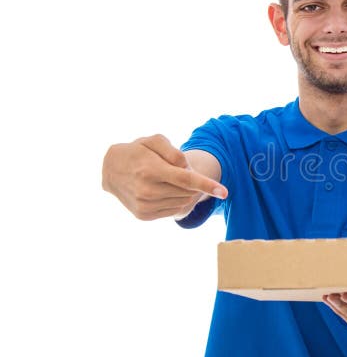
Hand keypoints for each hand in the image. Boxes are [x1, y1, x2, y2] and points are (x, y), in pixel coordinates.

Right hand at [102, 134, 226, 219]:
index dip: (207, 185)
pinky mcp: (143, 215)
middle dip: (192, 182)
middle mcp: (146, 190)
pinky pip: (173, 210)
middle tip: (177, 171)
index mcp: (150, 170)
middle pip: (187, 191)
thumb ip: (173, 151)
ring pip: (183, 202)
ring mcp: (144, 205)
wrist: (111, 170)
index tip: (224, 192)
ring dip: (186, 192)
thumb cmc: (137, 152)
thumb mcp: (153, 141)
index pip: (186, 180)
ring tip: (169, 180)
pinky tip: (166, 191)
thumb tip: (187, 169)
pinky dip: (177, 200)